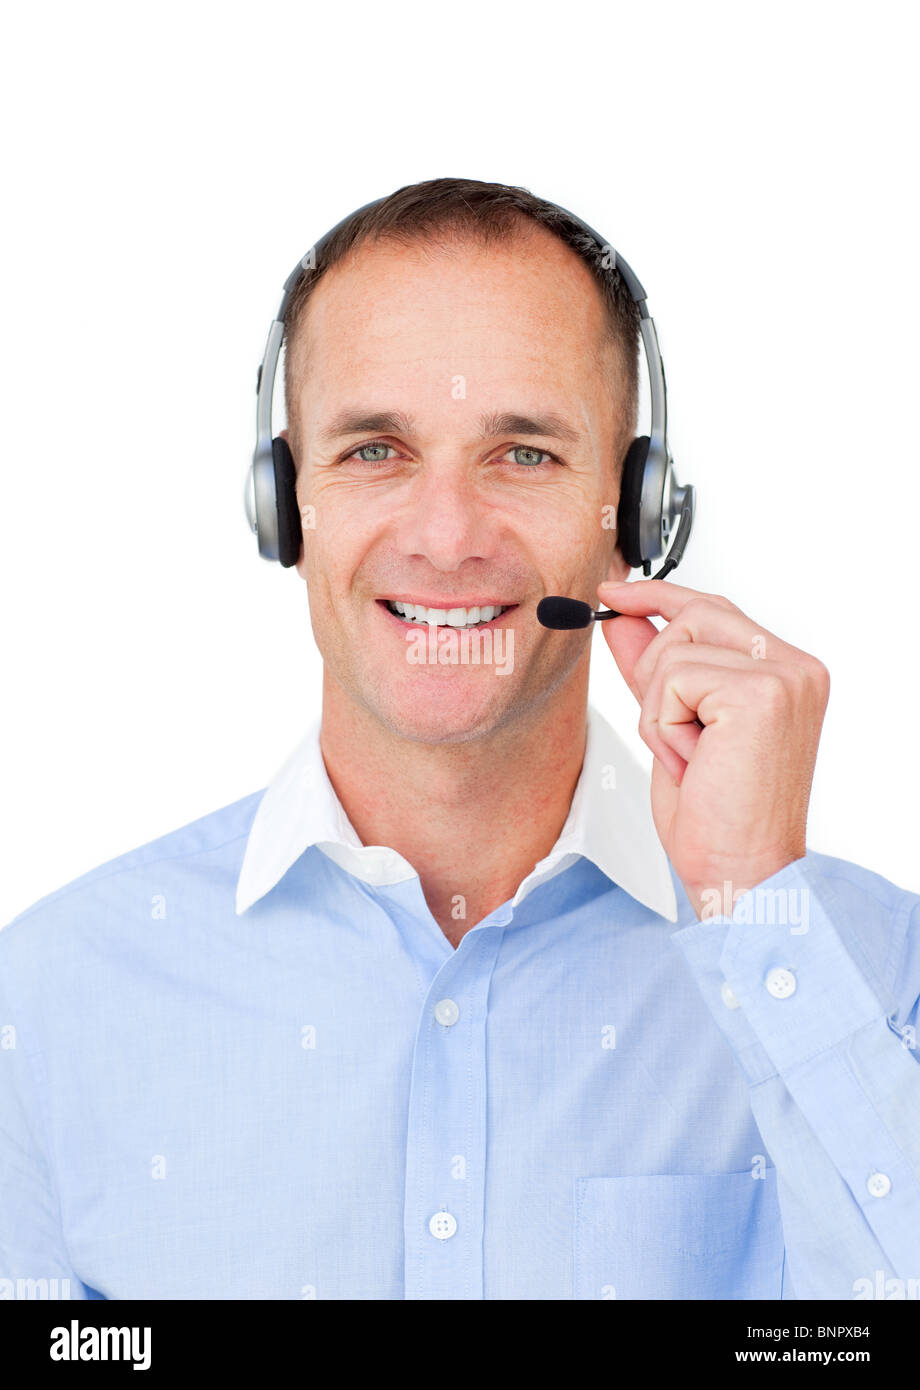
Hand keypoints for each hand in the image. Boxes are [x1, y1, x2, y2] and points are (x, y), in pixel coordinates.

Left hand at [598, 579, 829, 918]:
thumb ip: (653, 669)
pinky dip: (664, 725)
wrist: (739, 873)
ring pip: (675, 651)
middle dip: (655, 674)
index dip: (659, 596)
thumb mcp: (673, 726)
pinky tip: (694, 761)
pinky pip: (674, 679)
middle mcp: (796, 668)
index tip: (613, 591)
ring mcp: (784, 676)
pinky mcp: (761, 693)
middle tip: (670, 736)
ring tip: (692, 757)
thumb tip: (623, 618)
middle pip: (694, 615)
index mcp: (787, 673)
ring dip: (660, 711)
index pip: (716, 609)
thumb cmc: (717, 817)